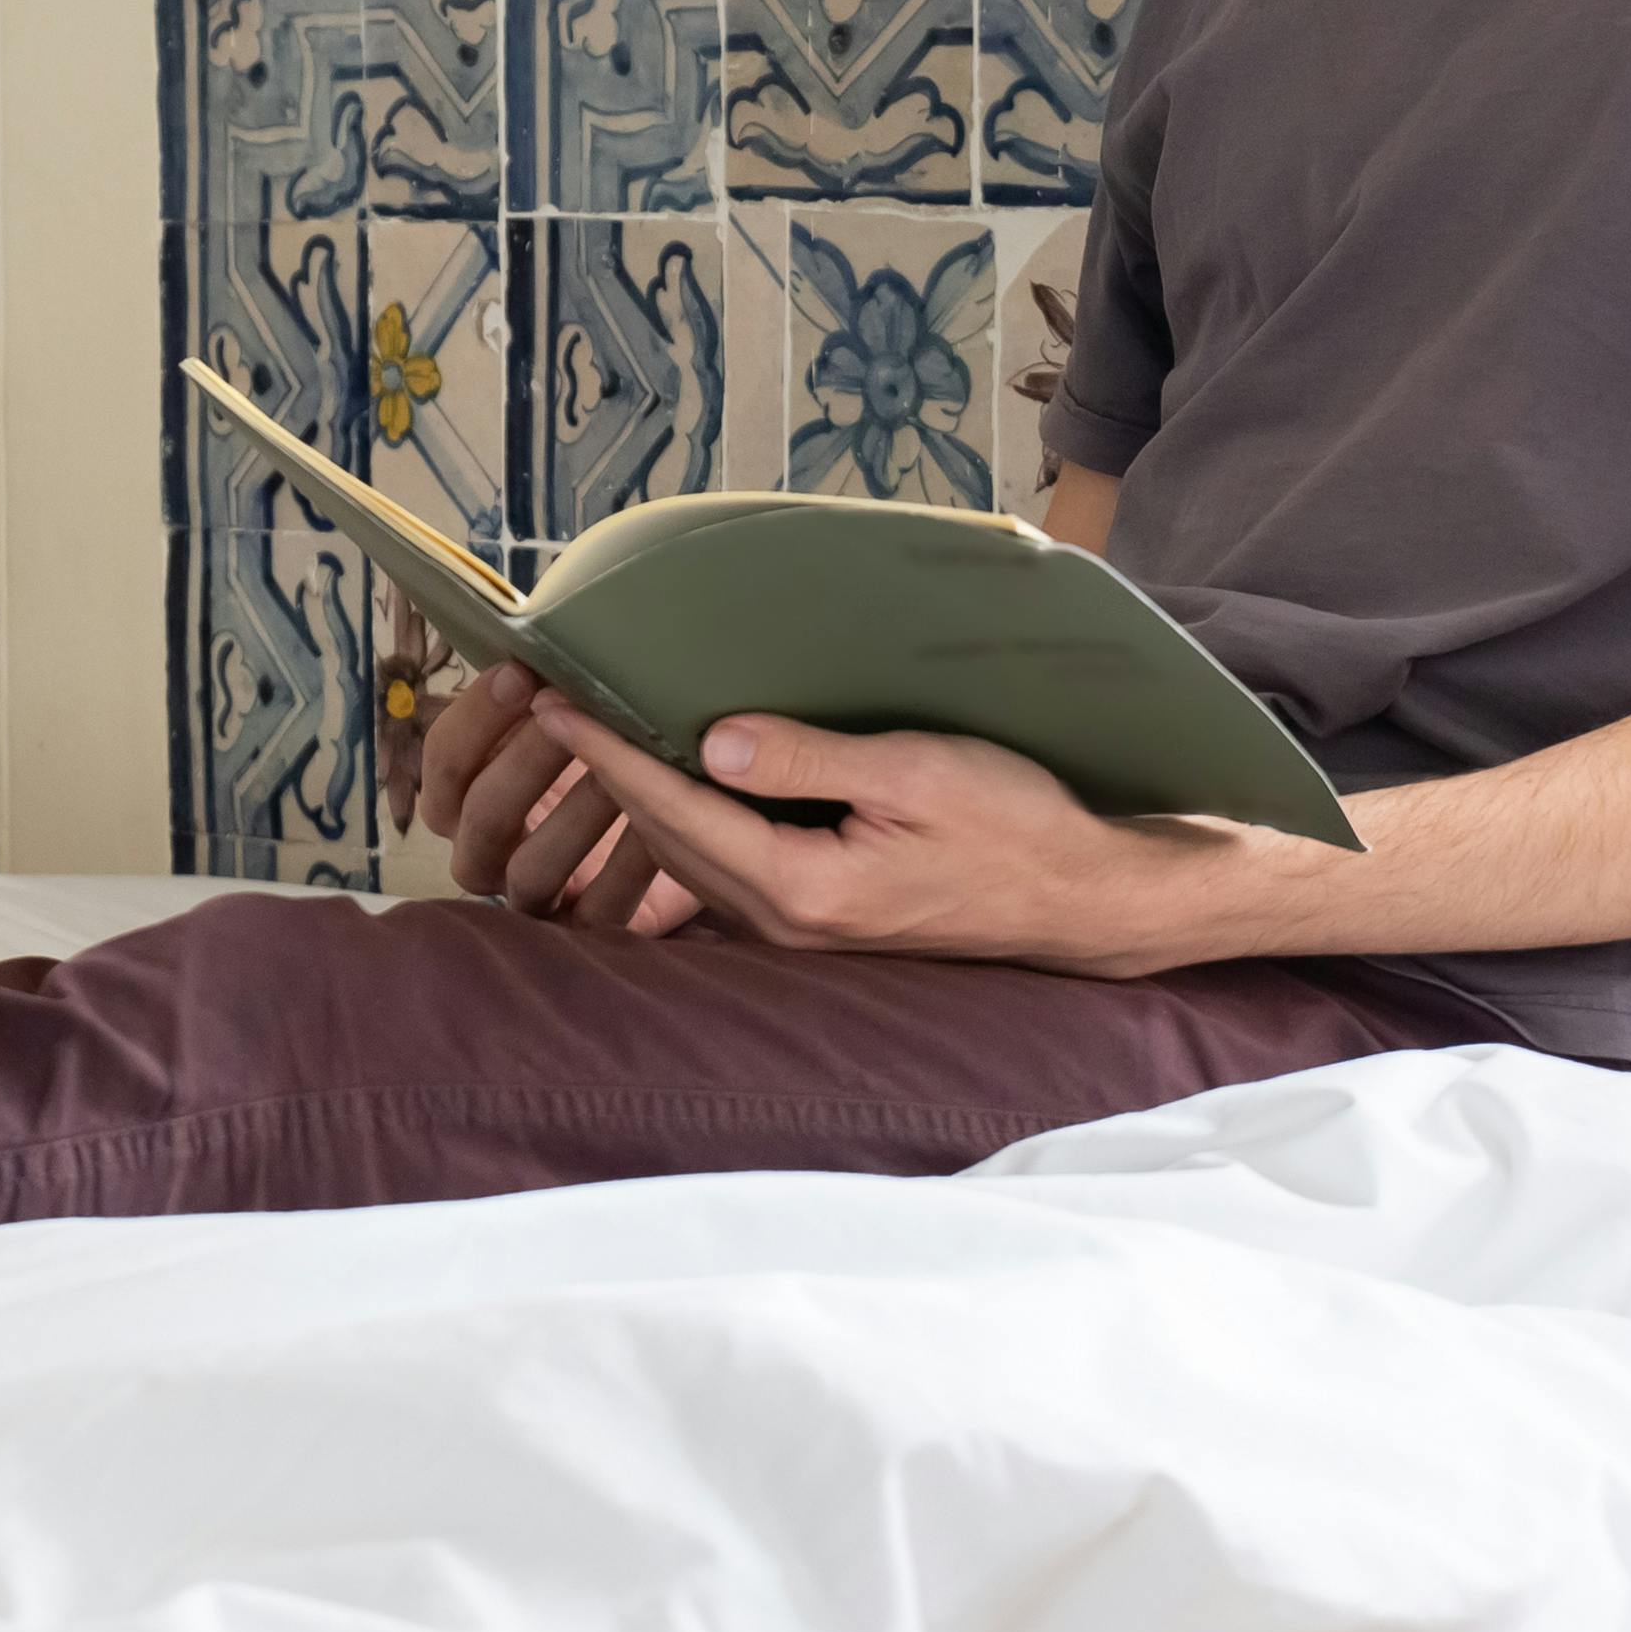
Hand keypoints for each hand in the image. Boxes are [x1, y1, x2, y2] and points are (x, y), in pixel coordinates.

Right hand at [416, 663, 701, 933]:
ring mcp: (531, 898)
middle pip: (481, 815)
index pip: (444, 761)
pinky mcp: (583, 929)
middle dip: (526, 762)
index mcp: (464, 797)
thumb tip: (545, 625)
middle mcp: (484, 852)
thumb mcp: (565, 720)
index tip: (521, 671)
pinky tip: (659, 831)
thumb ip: (542, 692)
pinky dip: (628, 869)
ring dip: (576, 817)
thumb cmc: (603, 757)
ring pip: (530, 871)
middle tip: (571, 719)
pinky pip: (596, 912)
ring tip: (620, 774)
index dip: (476, 717)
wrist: (671, 837)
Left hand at [528, 704, 1252, 971]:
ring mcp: (802, 930)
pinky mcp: (822, 920)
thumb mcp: (916, 774)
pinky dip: (686, 823)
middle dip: (606, 772)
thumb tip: (711, 739)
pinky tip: (673, 783)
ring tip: (592, 737)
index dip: (610, 750)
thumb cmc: (1014, 824)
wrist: (1080, 897)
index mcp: (802, 887)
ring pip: (689, 860)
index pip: (677, 808)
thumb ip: (808, 760)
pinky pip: (725, 871)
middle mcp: (787, 921)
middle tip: (550, 706)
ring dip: (640, 800)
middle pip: (667, 839)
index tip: (553, 701)